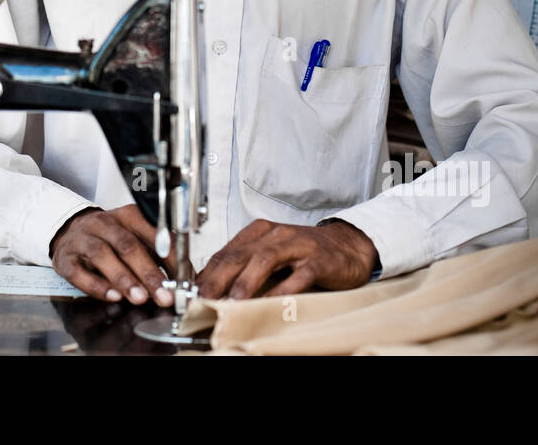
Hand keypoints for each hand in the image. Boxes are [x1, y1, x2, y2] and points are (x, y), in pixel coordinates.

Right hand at [50, 205, 174, 307]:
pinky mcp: (65, 258)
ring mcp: (82, 240)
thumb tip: (181, 278)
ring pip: (102, 255)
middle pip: (128, 245)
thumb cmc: (109, 237)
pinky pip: (79, 272)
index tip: (182, 280)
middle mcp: (104, 224)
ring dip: (123, 278)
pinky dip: (96, 285)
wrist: (70, 231)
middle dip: (148, 272)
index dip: (170, 258)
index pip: (152, 234)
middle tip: (164, 294)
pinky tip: (112, 296)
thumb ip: (156, 254)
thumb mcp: (134, 237)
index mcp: (127, 216)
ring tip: (140, 297)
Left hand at [195, 218, 379, 299]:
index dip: (205, 275)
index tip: (191, 294)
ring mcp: (297, 246)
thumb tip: (210, 288)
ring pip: (265, 261)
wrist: (346, 246)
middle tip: (202, 300)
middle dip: (217, 279)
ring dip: (245, 283)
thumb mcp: (269, 255)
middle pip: (239, 255)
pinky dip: (283, 290)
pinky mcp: (318, 260)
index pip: (225, 252)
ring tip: (231, 303)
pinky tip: (271, 304)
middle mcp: (275, 235)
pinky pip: (298, 276)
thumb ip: (243, 267)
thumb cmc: (302, 253)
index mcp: (259, 232)